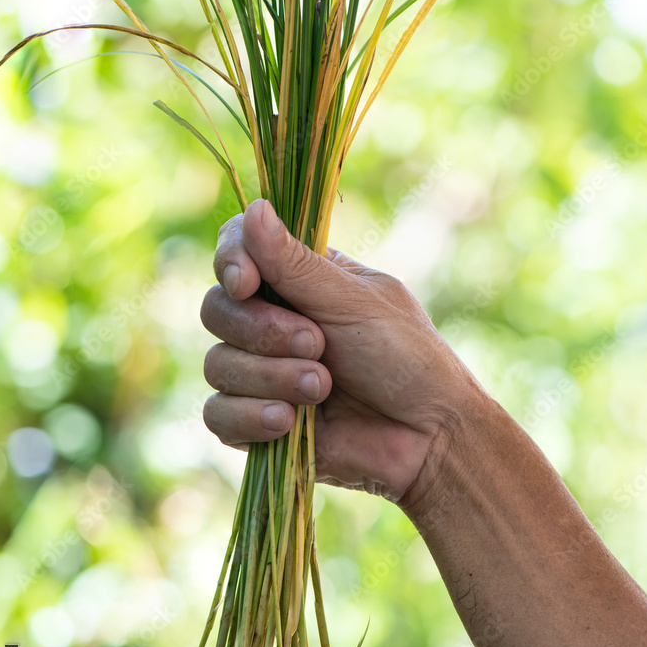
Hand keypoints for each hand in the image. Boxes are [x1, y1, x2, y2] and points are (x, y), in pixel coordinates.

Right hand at [200, 199, 486, 505]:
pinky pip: (219, 415)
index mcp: (299, 280)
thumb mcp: (355, 303)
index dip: (231, 262)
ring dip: (270, 376)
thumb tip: (252, 209)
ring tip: (322, 388)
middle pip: (217, 310)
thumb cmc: (407, 359)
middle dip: (262, 330)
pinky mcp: (258, 424)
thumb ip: (296, 265)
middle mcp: (273, 322)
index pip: (237, 253)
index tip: (247, 282)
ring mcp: (262, 374)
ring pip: (217, 365)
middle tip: (317, 344)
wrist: (429, 438)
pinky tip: (289, 422)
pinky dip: (250, 417)